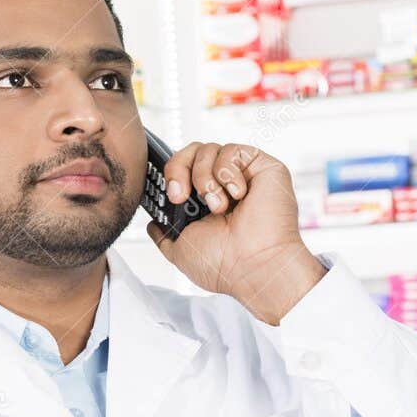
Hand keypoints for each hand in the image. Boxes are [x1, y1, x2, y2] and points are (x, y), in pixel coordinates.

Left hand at [146, 141, 324, 323]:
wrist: (251, 267)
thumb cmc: (222, 265)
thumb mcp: (180, 251)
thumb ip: (165, 235)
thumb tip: (153, 225)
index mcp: (206, 204)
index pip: (183, 168)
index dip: (173, 173)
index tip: (172, 197)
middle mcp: (224, 187)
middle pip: (193, 152)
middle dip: (180, 170)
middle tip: (182, 196)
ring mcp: (244, 176)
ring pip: (210, 149)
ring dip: (205, 178)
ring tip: (218, 206)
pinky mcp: (263, 167)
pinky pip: (234, 150)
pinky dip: (228, 172)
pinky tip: (238, 196)